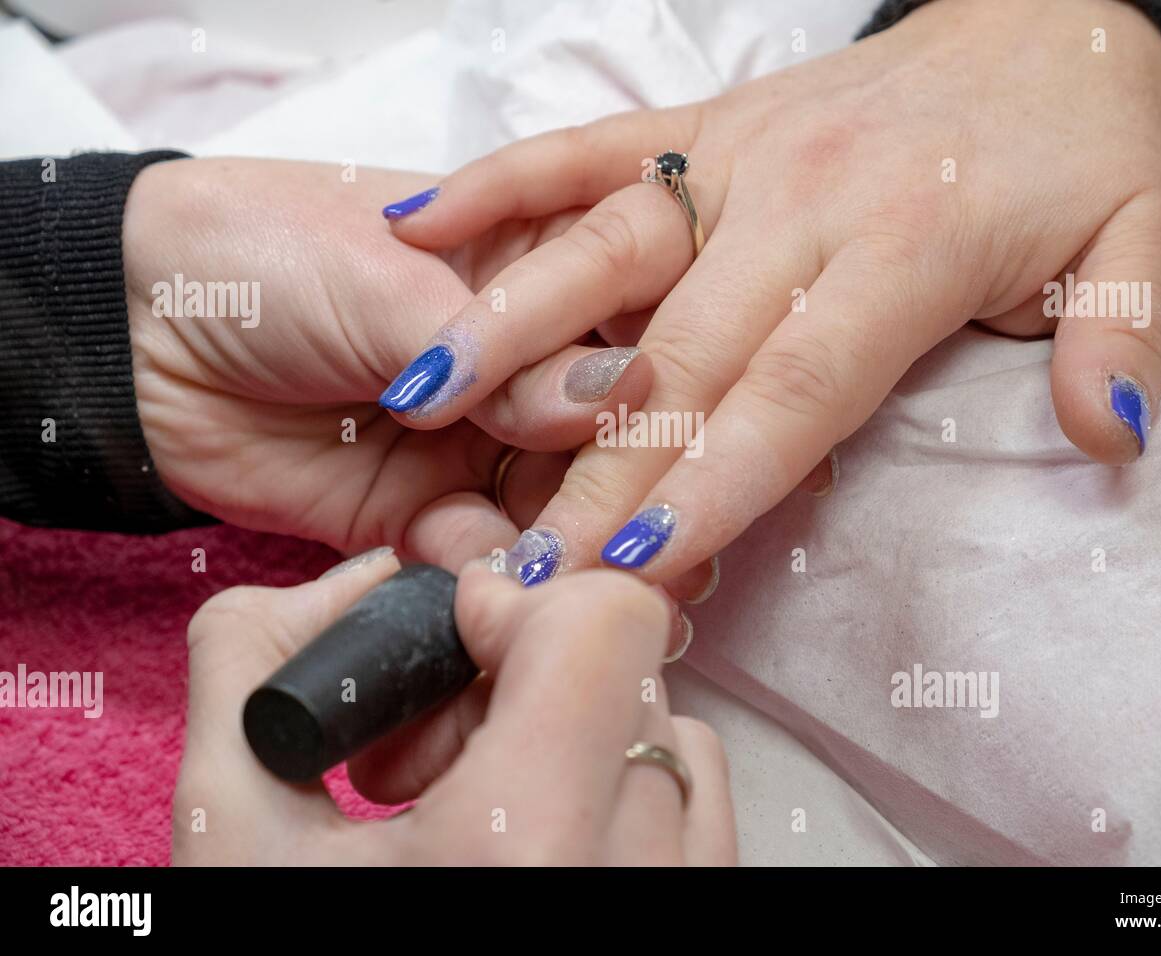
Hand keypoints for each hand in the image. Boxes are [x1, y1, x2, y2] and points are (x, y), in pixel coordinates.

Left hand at [123, 158, 652, 557]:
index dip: (663, 392)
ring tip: (593, 586)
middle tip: (663, 548)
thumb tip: (623, 393)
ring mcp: (477, 447)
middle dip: (626, 493)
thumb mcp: (396, 283)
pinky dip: (490, 580)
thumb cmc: (267, 250)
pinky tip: (504, 595)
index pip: (631, 333)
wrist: (134, 326)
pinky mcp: (421, 516)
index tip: (687, 444)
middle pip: (604, 441)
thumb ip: (506, 352)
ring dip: (571, 551)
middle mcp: (523, 369)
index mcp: (538, 276)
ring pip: (552, 510)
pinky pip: (476, 557)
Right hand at [172, 552, 735, 864]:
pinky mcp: (705, 916)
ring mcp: (682, 905)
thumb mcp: (230, 835)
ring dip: (578, 732)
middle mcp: (632, 883)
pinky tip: (541, 848)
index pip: (609, 624)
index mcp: (522, 852)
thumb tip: (362, 578)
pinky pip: (697, 800)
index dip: (519, 605)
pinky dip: (623, 791)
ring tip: (488, 813)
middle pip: (630, 668)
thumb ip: (256, 661)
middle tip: (442, 755)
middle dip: (528, 675)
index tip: (451, 646)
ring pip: (669, 728)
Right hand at [382, 0, 1160, 582]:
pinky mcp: (702, 121)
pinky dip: (502, 183)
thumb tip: (1106, 436)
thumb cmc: (1080, 143)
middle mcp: (802, 200)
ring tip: (419, 398)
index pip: (795, 387)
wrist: (1040, 20)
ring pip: (604, 244)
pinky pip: (586, 148)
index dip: (716, 480)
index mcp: (907, 244)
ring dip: (510, 324)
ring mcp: (737, 153)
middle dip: (595, 462)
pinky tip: (420, 227)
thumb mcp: (1145, 238)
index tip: (640, 561)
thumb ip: (1121, 337)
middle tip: (521, 553)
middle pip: (680, 350)